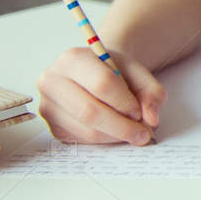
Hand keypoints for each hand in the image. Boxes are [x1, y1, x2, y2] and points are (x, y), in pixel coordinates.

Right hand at [35, 46, 164, 145]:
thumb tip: (151, 120)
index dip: (125, 102)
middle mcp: (52, 81)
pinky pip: (82, 140)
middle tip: (144, 133)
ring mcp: (48, 106)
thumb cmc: (115, 71)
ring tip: (133, 131)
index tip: (140, 112)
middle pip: (89, 111)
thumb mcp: (138, 72)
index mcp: (73, 59)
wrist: (95, 73)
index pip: (102, 84)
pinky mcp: (53, 126)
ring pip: (86, 130)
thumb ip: (152, 92)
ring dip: (116, 136)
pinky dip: (105, 140)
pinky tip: (115, 132)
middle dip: (122, 126)